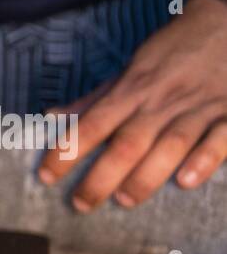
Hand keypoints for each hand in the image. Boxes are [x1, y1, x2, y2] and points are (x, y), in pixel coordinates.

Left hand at [38, 0, 226, 209]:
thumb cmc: (176, 49)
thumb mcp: (133, 68)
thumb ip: (96, 99)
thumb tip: (53, 116)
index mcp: (133, 89)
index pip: (92, 124)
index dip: (67, 151)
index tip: (44, 176)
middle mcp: (162, 101)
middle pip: (127, 143)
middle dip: (100, 177)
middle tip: (80, 204)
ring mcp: (198, 108)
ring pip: (168, 146)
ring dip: (145, 176)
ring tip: (124, 200)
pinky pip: (220, 139)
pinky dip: (204, 159)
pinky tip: (187, 181)